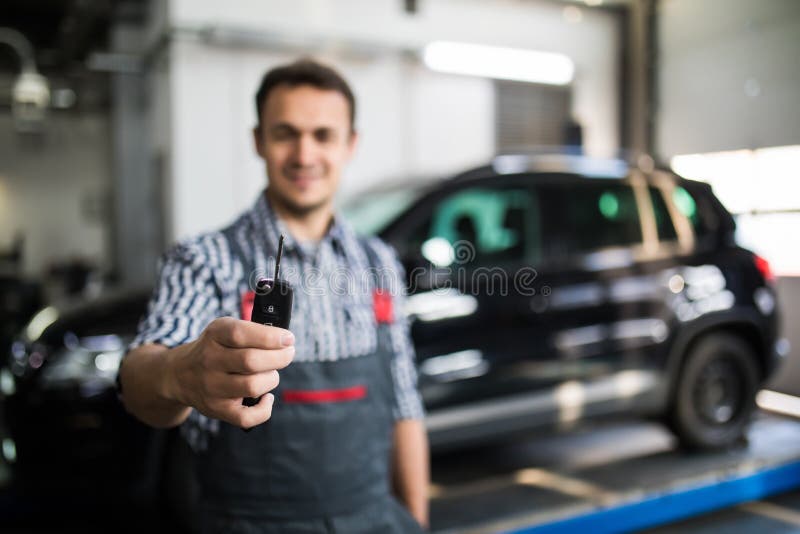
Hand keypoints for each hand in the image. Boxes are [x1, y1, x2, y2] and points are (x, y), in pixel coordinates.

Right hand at [168, 317, 294, 428]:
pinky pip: (246, 417)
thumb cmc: (215, 349)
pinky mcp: (217, 409)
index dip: (270, 337)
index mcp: (214, 335)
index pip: (241, 334)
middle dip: (279, 358)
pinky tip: (266, 397)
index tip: (288, 339)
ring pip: (252, 386)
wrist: (180, 374)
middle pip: (251, 361)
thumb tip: (285, 341)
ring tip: (270, 374)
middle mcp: (209, 360)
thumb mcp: (225, 329)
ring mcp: (212, 388)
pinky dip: (265, 409)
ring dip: (272, 379)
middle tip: (287, 355)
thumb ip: (252, 330)